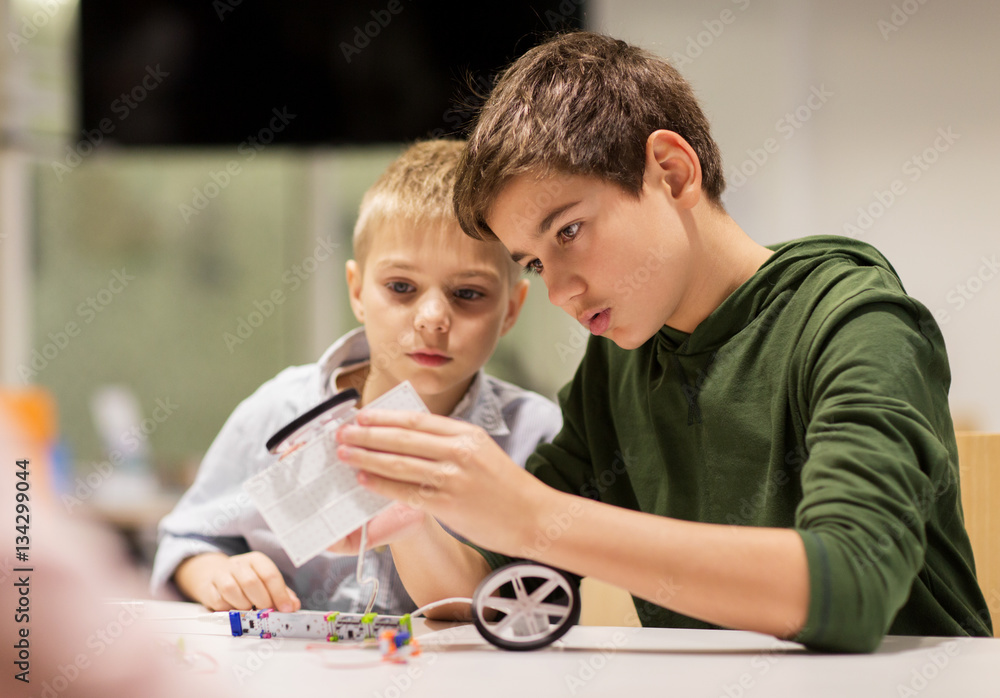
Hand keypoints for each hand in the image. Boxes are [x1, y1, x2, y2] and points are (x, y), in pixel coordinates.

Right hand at [175, 551, 301, 612]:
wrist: (212, 575)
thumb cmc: (244, 581)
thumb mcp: (265, 583)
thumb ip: (281, 593)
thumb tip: (293, 606)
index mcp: (256, 560)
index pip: (270, 574)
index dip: (279, 594)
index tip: (286, 609)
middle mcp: (238, 564)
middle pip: (251, 582)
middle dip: (262, 601)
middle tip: (266, 612)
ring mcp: (221, 574)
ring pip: (232, 589)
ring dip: (243, 605)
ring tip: (249, 610)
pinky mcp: (208, 587)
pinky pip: (218, 600)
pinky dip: (228, 608)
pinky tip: (233, 609)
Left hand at [335, 409, 548, 555]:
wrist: (533, 517)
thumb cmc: (505, 487)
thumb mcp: (481, 451)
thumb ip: (449, 443)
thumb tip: (407, 438)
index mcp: (467, 433)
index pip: (416, 420)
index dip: (384, 417)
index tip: (361, 416)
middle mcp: (459, 451)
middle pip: (402, 437)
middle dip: (367, 434)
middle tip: (342, 433)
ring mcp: (452, 478)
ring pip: (399, 463)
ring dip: (366, 457)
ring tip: (344, 454)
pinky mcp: (448, 504)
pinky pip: (405, 491)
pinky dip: (380, 484)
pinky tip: (363, 479)